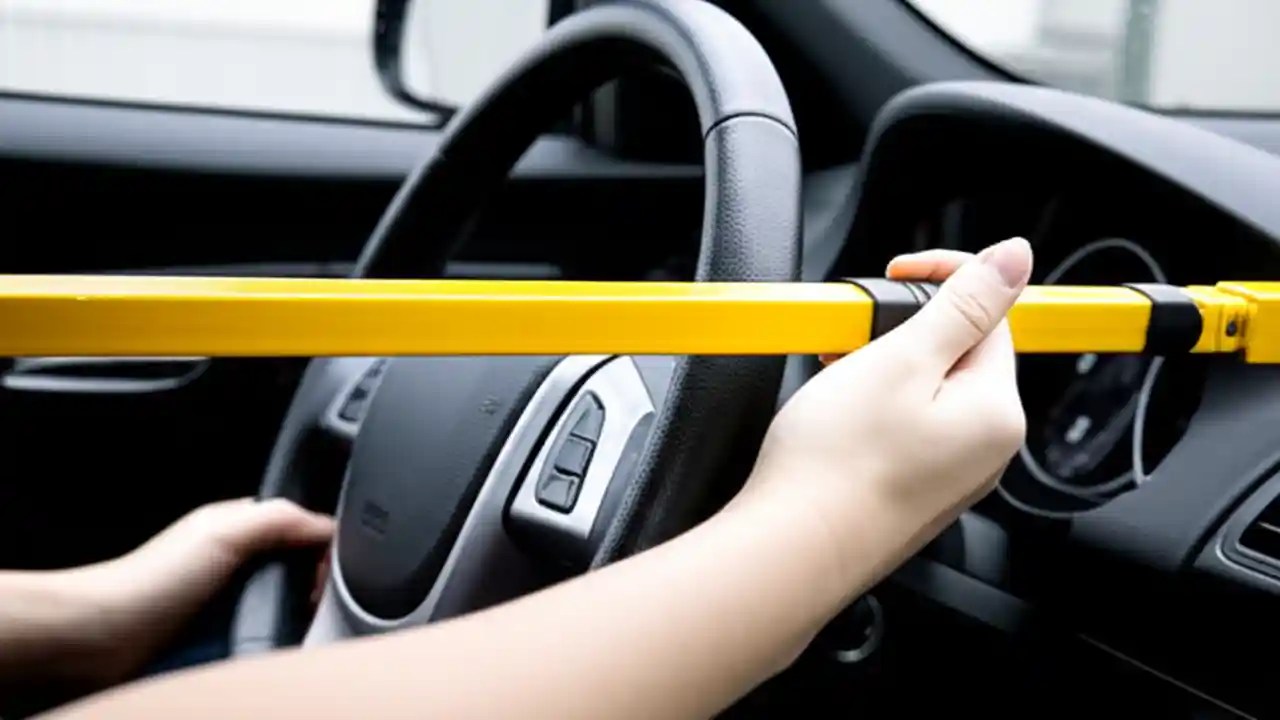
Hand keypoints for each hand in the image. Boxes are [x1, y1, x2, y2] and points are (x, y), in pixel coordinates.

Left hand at [0, 498, 331, 693]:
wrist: (99, 637)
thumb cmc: (150, 581)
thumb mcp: (222, 533)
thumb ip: (277, 519)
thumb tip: (327, 526)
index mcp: (240, 528)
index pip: (302, 531)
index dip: (323, 550)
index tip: (327, 575)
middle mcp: (236, 563)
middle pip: (298, 573)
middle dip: (311, 590)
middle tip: (310, 606)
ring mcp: (227, 603)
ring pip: (283, 609)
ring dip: (291, 620)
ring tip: (289, 628)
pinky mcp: (218, 639)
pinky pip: (260, 640)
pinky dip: (268, 644)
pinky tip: (265, 646)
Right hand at [736, 237, 1031, 602]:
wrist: (790, 550)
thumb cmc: (837, 465)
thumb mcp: (902, 358)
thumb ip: (964, 303)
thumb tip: (1014, 257)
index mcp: (998, 411)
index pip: (990, 316)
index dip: (940, 282)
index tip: (894, 273)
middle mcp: (985, 449)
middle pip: (957, 354)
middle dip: (902, 331)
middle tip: (852, 333)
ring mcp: (949, 477)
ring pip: (925, 391)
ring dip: (880, 367)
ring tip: (834, 372)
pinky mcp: (911, 492)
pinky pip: (905, 429)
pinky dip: (871, 406)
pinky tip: (835, 413)